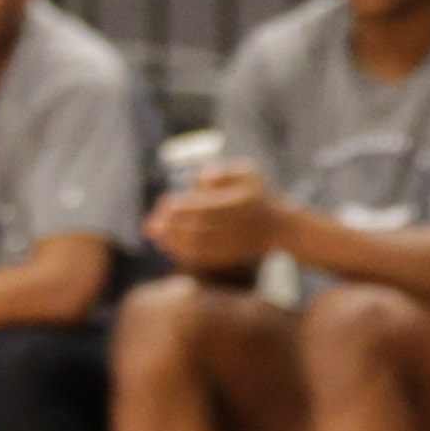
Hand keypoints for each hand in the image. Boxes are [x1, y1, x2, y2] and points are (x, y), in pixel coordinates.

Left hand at [145, 164, 282, 274]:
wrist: (278, 227)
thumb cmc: (259, 194)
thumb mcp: (248, 173)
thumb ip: (223, 172)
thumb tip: (200, 179)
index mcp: (240, 203)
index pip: (206, 206)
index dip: (183, 207)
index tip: (165, 202)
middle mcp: (236, 226)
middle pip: (198, 228)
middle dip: (171, 226)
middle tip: (151, 222)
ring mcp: (232, 244)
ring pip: (199, 246)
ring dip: (172, 241)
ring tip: (153, 232)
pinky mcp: (228, 257)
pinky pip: (203, 258)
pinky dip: (183, 253)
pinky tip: (167, 245)